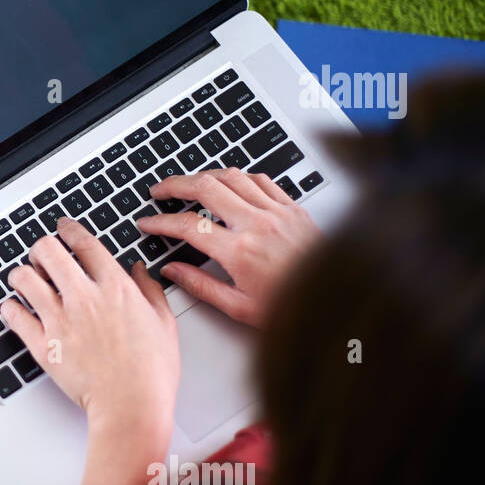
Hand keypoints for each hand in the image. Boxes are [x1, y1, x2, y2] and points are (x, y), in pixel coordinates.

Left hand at [0, 218, 179, 452]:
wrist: (132, 406)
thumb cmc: (152, 371)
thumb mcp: (164, 323)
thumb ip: (150, 290)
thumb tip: (140, 270)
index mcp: (115, 287)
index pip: (84, 242)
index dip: (69, 229)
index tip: (63, 227)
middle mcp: (84, 297)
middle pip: (48, 251)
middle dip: (42, 248)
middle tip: (42, 256)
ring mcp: (60, 320)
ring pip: (24, 278)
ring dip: (22, 274)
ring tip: (25, 280)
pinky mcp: (43, 345)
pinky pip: (14, 314)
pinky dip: (11, 307)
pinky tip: (16, 309)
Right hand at [138, 168, 321, 327]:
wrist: (336, 301)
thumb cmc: (293, 309)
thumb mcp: (239, 307)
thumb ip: (200, 286)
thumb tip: (172, 271)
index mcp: (240, 252)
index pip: (188, 227)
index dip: (161, 222)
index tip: (148, 223)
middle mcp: (258, 225)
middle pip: (205, 188)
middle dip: (175, 185)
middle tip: (159, 191)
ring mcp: (278, 212)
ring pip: (232, 176)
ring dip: (205, 175)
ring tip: (189, 183)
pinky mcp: (294, 209)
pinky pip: (261, 180)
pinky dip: (239, 177)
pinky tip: (231, 183)